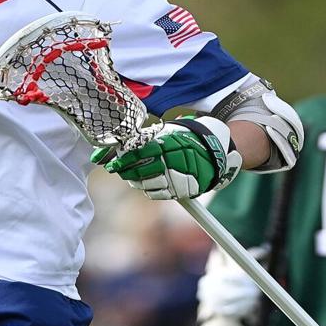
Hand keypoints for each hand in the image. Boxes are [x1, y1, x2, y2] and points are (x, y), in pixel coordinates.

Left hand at [92, 116, 241, 199]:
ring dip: (135, 180)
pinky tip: (147, 183)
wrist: (215, 153)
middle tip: (117, 168)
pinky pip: (156, 194)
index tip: (110, 162)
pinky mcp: (180, 191)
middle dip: (124, 170)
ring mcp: (176, 178)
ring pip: (145, 184)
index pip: (137, 153)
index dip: (121, 159)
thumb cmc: (187, 138)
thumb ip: (146, 138)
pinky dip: (148, 189)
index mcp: (167, 144)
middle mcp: (171, 161)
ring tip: (132, 175)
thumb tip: (119, 146)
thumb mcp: (169, 132)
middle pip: (138, 169)